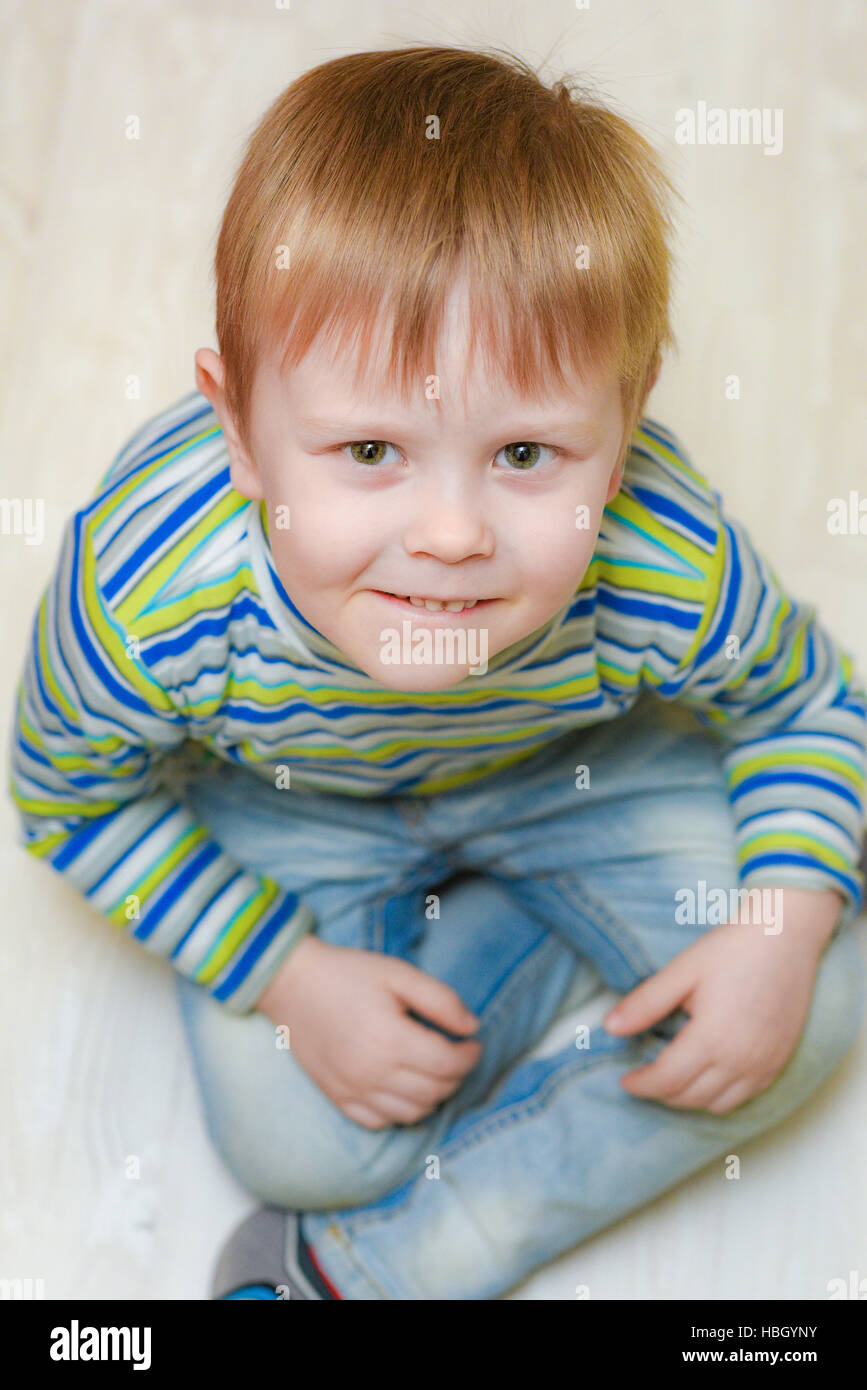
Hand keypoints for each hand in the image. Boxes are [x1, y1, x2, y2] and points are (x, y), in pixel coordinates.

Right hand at [255, 934, 482, 1128]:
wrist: (292, 983)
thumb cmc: (348, 974)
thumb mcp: (399, 973)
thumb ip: (441, 1000)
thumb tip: (472, 1027)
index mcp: (391, 1040)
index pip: (449, 1065)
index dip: (470, 1056)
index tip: (473, 1043)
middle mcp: (372, 1073)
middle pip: (434, 1092)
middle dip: (456, 1076)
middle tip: (456, 1055)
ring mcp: (353, 1090)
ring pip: (411, 1113)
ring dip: (432, 1096)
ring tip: (433, 1071)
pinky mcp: (337, 1098)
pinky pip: (379, 1122)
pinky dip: (400, 1112)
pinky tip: (403, 1088)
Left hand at [601, 888, 841, 1113]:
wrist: (785, 936)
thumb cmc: (733, 949)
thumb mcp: (682, 971)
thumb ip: (645, 1003)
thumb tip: (609, 1027)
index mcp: (712, 1039)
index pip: (667, 1080)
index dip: (641, 1084)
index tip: (625, 1080)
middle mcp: (740, 1061)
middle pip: (690, 1097)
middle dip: (660, 1093)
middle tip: (644, 1078)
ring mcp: (764, 1065)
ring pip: (717, 1104)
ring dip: (689, 1099)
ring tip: (672, 1079)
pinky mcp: (779, 1062)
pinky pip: (745, 1097)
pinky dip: (720, 1096)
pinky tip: (707, 1077)